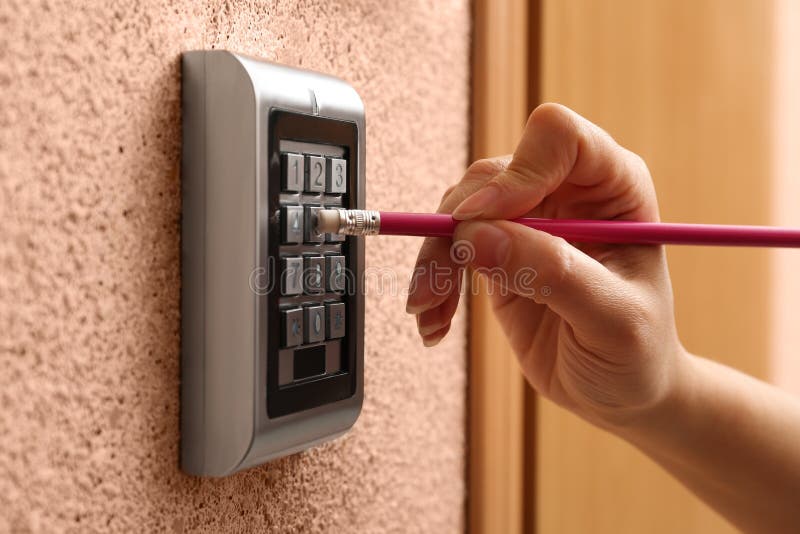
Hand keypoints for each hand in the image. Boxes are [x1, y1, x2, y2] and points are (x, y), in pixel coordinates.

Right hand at [406, 103, 686, 426]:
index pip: (557, 138)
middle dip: (455, 230)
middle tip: (437, 290)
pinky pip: (449, 247)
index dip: (516, 173)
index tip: (482, 222)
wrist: (620, 390)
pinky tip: (435, 322)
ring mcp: (528, 220)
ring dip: (434, 260)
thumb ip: (551, 272)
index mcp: (613, 187)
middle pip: (491, 175)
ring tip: (429, 314)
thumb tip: (474, 234)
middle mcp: (566, 192)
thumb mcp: (611, 319)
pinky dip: (434, 280)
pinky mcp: (497, 251)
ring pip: (459, 209)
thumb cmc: (636, 352)